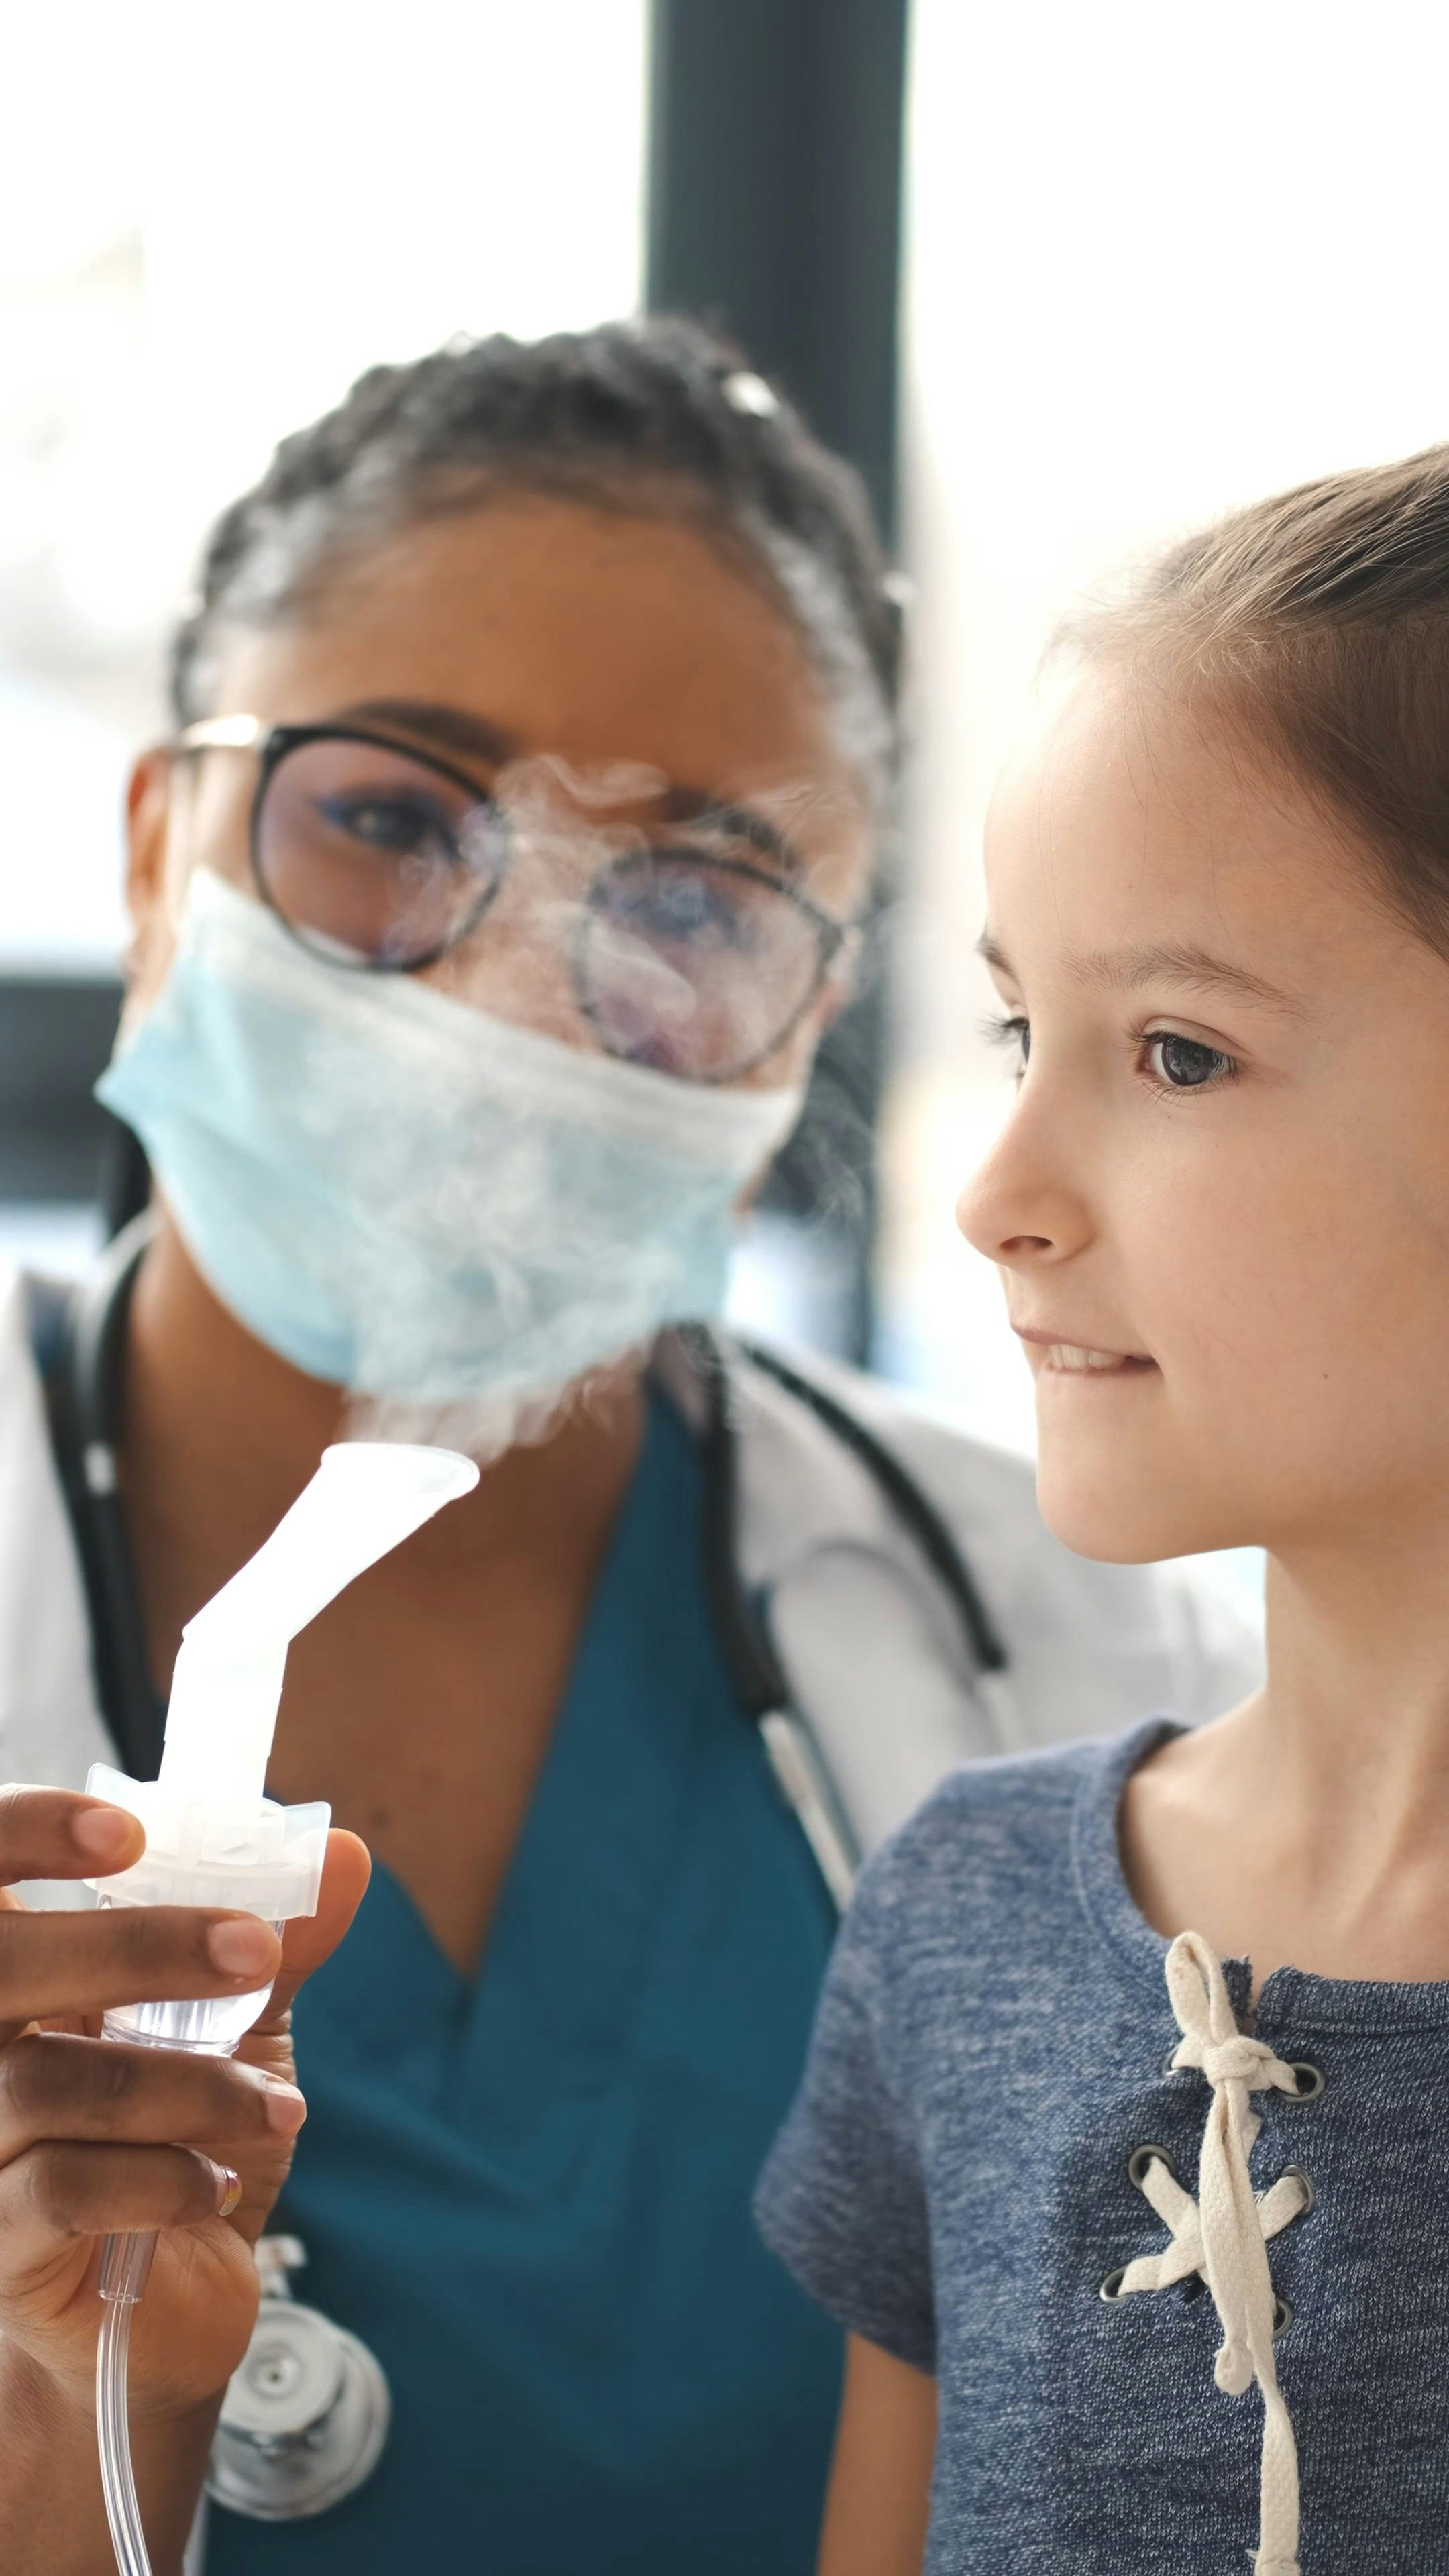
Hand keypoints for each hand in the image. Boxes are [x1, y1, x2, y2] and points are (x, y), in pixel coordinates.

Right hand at [0, 1783, 368, 2421]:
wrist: (165, 2316)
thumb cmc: (181, 2151)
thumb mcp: (241, 2037)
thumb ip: (278, 1948)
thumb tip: (341, 1853)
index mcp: (21, 1981)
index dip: (25, 1831)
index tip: (128, 1832)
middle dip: (134, 1947)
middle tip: (251, 1952)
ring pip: (50, 2084)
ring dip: (189, 2088)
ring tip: (276, 2109)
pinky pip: (64, 2187)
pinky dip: (163, 2176)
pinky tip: (218, 2182)